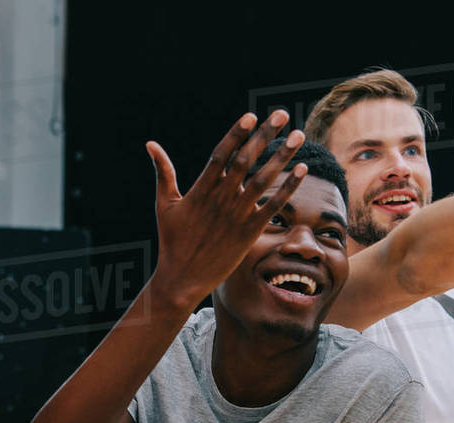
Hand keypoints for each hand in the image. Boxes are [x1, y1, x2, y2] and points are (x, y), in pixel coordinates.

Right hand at [146, 110, 306, 308]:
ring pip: (263, 179)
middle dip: (265, 135)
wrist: (182, 278)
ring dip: (282, 156)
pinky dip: (288, 187)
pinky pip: (273, 206)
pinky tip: (302, 170)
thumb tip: (150, 144)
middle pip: (246, 160)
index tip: (251, 115)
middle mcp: (220, 199)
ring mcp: (236, 215)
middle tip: (281, 114)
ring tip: (298, 135)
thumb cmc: (172, 241)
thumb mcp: (164, 204)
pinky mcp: (249, 233)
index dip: (237, 134)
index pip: (221, 154)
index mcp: (200, 189)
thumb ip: (163, 172)